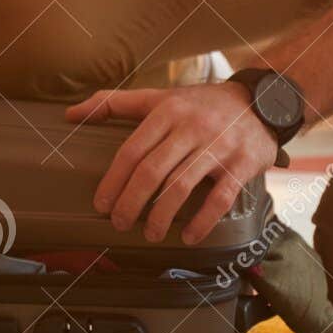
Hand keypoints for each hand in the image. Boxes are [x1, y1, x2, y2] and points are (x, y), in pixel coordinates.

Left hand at [65, 83, 276, 244]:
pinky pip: (220, 198)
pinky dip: (202, 220)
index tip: (100, 204)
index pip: (132, 150)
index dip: (112, 181)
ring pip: (182, 186)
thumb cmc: (201, 105)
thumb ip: (114, 104)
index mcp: (167, 111)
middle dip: (130, 202)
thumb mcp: (160, 97)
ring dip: (161, 216)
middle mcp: (192, 126)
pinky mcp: (243, 164)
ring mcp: (219, 145)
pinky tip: (188, 236)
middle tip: (119, 224)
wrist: (261, 101)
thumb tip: (70, 113)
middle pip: (152, 170)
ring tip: (150, 234)